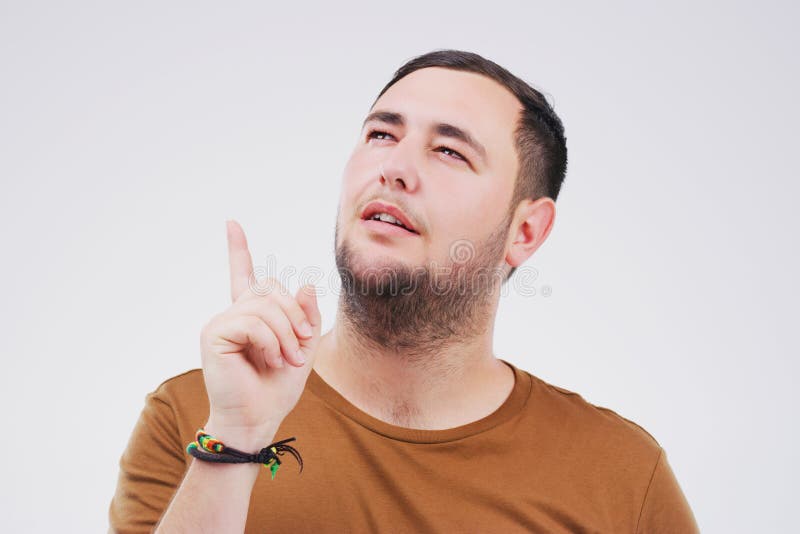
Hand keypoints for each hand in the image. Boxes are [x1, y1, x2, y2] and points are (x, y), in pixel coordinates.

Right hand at [198, 220, 321, 448]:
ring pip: (265, 306)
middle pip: (271, 289)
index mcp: (251, 315)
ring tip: (287, 360)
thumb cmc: (277, 388)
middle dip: (295, 316)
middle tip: (301, 347)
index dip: (238, 249)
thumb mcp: (304, 347)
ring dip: (286, 334)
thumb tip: (304, 284)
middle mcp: (233, 314)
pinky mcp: (213, 333)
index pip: (243, 274)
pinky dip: (270, 341)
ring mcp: (221, 322)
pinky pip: (252, 322)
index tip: (231, 223)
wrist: (258, 419)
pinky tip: (270, 360)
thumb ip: (307, 316)